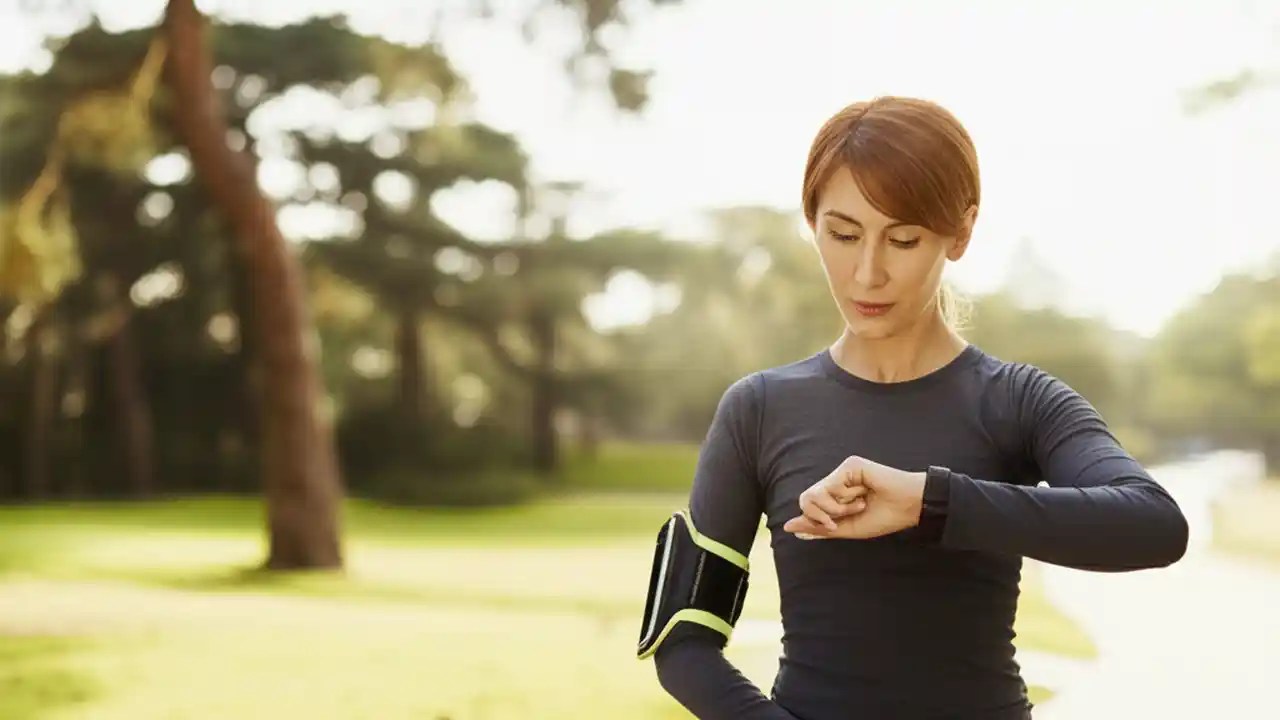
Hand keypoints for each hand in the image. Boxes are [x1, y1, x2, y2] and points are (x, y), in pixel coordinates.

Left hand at [784, 456, 925, 540]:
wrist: (908, 508)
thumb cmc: (883, 517)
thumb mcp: (846, 528)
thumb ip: (818, 528)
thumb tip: (789, 527)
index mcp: (834, 496)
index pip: (807, 506)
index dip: (814, 521)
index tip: (834, 527)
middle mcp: (835, 482)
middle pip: (805, 500)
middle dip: (823, 515)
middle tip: (844, 517)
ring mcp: (841, 472)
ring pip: (814, 494)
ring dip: (836, 508)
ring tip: (858, 505)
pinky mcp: (849, 465)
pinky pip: (830, 486)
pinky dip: (843, 499)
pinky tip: (862, 495)